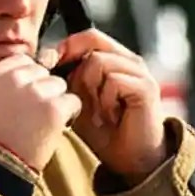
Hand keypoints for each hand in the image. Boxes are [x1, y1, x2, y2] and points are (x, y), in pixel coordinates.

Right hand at [0, 54, 82, 172]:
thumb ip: (0, 83)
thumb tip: (23, 77)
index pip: (22, 61)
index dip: (28, 78)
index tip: (26, 96)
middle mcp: (15, 78)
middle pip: (42, 72)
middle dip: (42, 89)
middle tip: (35, 113)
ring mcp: (36, 92)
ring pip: (59, 85)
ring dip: (56, 101)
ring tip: (43, 122)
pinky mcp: (54, 108)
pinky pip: (73, 102)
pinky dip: (69, 114)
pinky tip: (56, 127)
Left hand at [52, 29, 167, 178]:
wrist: (129, 159)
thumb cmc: (102, 130)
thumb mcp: (77, 100)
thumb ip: (68, 78)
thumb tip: (48, 57)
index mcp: (114, 59)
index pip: (88, 36)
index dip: (67, 46)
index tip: (51, 65)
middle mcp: (129, 61)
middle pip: (92, 43)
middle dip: (77, 72)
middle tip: (81, 100)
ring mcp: (139, 72)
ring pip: (98, 61)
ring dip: (91, 89)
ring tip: (99, 111)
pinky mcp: (146, 87)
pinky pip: (113, 80)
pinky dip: (105, 101)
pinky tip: (110, 116)